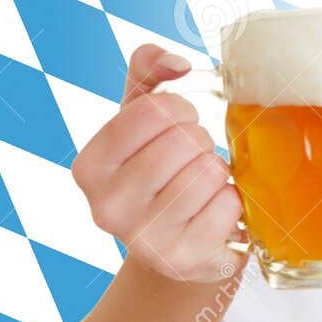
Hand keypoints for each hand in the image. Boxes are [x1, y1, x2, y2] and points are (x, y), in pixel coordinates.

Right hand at [71, 43, 247, 283]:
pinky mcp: (184, 259)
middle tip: (190, 161)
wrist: (173, 246)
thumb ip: (149, 72)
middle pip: (185, 140)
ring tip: (200, 188)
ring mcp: (145, 238)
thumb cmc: (156, 169)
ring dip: (217, 172)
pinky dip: (231, 202)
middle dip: (200, 142)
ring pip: (210, 171)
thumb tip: (176, 62)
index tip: (176, 126)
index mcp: (89, 167)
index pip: (154, 110)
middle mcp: (107, 207)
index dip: (179, 111)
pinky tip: (212, 214)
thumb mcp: (141, 119)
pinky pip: (229, 204)